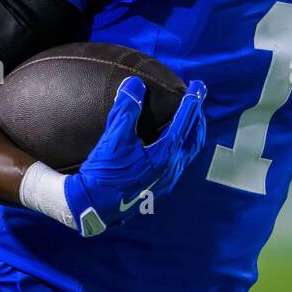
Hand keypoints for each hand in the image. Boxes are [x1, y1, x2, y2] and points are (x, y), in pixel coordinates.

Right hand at [64, 76, 207, 236]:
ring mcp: (167, 180)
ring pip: (189, 152)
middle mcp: (172, 168)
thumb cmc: (103, 173)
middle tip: (197, 100)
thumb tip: (133, 84)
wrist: (92, 207)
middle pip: (194, 137)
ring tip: (190, 121)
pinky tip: (170, 146)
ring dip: (192, 133)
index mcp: (165, 154)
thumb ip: (126, 110)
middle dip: (198, 117)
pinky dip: (181, 148)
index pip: (186, 121)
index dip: (193, 100)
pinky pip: (179, 163)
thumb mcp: (114, 139)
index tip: (198, 85)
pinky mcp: (159, 189)